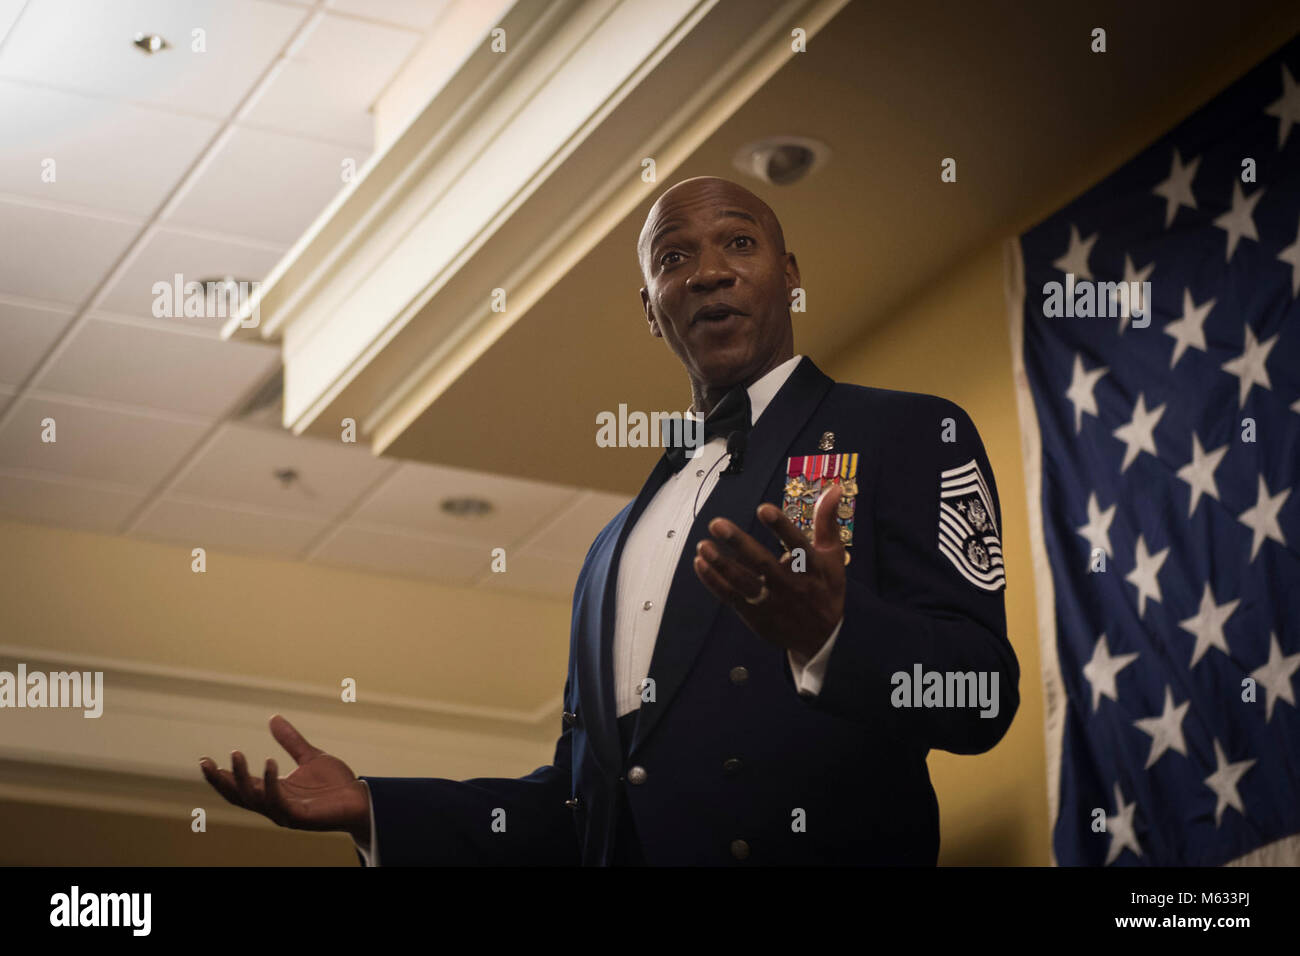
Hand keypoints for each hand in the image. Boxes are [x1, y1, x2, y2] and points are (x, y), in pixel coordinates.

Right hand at [199, 714, 371, 844]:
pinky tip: (269, 762)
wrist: (361, 799)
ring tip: (235, 754)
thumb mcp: (309, 757)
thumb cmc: (336, 784)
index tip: (204, 760)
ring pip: (253, 798)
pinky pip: (278, 800)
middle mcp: (274, 805)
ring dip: (241, 777)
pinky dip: (271, 782)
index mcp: (274, 792)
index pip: (240, 786)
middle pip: (238, 796)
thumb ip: (290, 741)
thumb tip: (272, 718)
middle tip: (206, 763)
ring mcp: (284, 812)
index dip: (222, 775)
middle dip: (220, 780)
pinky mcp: (299, 816)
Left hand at [693, 482, 846, 658]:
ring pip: (742, 582)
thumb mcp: (833, 556)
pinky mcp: (755, 615)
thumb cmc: (826, 589)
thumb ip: (827, 521)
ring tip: (703, 545)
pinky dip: (714, 582)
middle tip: (717, 524)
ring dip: (720, 564)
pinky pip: (730, 597)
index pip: (796, 544)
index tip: (763, 508)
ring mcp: (771, 602)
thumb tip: (833, 488)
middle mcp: (791, 585)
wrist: (822, 638)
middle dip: (739, 543)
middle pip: (762, 563)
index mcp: (812, 567)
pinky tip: (701, 564)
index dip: (780, 527)